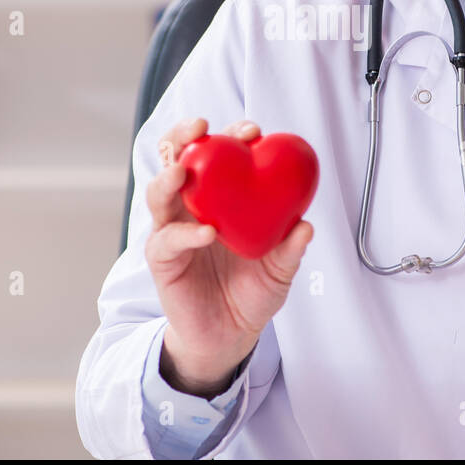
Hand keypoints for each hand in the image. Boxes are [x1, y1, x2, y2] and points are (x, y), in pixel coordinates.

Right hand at [145, 117, 313, 396]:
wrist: (230, 336)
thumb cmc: (253, 291)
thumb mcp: (280, 270)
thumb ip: (290, 249)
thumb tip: (305, 225)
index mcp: (220, 197)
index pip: (220, 153)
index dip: (231, 135)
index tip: (253, 130)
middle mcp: (191, 206)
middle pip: (177, 158)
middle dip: (184, 137)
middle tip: (202, 128)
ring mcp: (172, 230)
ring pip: (159, 193)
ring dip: (168, 177)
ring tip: (183, 172)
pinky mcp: (162, 260)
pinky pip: (167, 240)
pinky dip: (186, 234)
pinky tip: (207, 233)